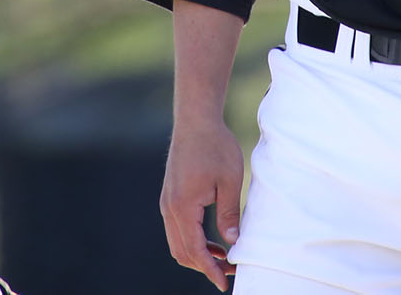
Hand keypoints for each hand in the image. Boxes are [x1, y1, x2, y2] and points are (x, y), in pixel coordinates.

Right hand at [159, 113, 242, 291]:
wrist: (195, 121)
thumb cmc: (215, 147)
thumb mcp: (229, 181)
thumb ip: (229, 213)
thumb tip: (233, 242)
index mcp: (183, 207)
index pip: (195, 250)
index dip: (210, 270)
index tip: (225, 283)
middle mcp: (169, 208)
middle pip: (182, 252)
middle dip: (204, 266)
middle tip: (230, 270)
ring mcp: (167, 202)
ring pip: (178, 243)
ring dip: (199, 254)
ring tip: (224, 256)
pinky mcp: (170, 197)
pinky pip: (177, 229)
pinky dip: (193, 240)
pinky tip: (213, 239)